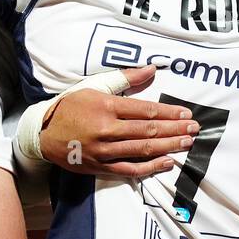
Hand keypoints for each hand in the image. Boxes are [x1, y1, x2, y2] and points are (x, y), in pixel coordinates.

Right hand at [39, 66, 198, 177]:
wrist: (43, 133)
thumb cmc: (71, 106)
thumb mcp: (95, 86)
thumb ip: (125, 78)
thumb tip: (152, 69)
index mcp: (107, 106)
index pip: (146, 110)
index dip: (170, 113)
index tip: (187, 114)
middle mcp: (107, 129)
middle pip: (148, 130)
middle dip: (175, 130)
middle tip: (195, 130)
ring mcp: (104, 150)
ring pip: (142, 149)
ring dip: (168, 146)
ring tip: (187, 144)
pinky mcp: (100, 167)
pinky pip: (129, 170)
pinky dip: (150, 167)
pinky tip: (167, 162)